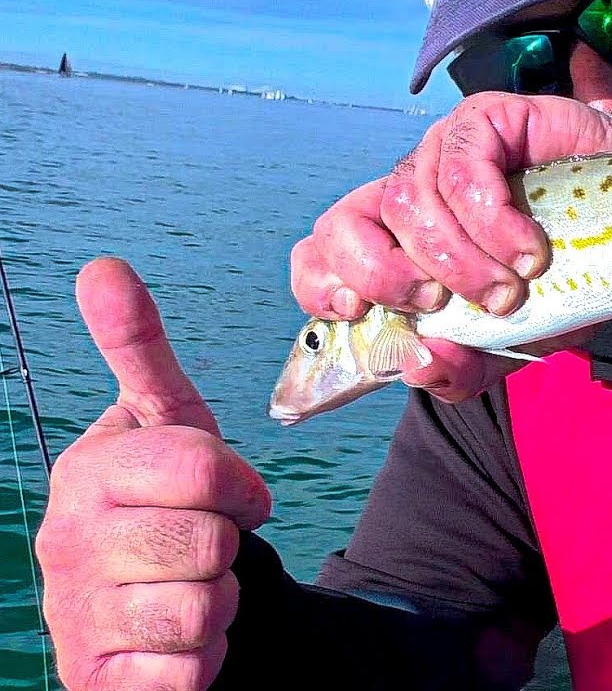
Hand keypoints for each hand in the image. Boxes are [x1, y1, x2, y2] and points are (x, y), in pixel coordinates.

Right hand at [35, 258, 271, 690]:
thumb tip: (103, 267)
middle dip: (228, 547)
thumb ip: (140, 351)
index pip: (203, 468)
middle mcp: (65, 543)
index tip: (235, 497)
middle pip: (208, 542)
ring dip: (219, 603)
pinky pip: (189, 670)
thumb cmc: (168, 504)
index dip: (242, 486)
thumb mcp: (168, 424)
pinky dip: (203, 658)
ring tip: (189, 588)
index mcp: (87, 472)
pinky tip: (174, 639)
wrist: (154, 605)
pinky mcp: (98, 680)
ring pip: (203, 608)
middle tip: (204, 546)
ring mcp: (75, 616)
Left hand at [290, 92, 611, 400]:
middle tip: (444, 303)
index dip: (320, 283)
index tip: (357, 312)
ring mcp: (440, 152)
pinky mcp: (482, 121)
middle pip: (342, 224)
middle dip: (388, 279)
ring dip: (460, 262)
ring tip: (512, 287)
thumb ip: (459, 369)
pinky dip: (492, 222)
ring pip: (408, 204)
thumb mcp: (507, 347)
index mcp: (397, 244)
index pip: (319, 255)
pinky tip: (528, 250)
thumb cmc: (563, 284)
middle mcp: (409, 193)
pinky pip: (461, 170)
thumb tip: (419, 363)